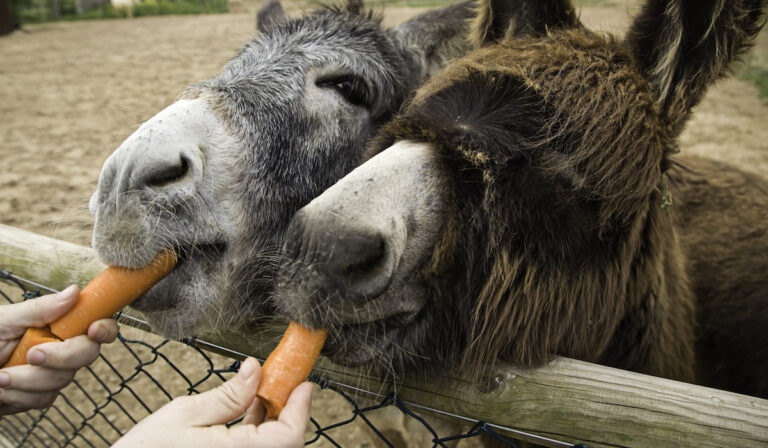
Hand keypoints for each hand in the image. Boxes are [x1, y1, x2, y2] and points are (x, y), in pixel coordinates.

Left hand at [0, 285, 117, 413]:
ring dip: (29, 381)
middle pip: (87, 354)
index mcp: (55, 323)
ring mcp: (50, 372)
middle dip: (62, 357)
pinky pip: (44, 399)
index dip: (104, 327)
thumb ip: (39, 310)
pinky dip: (20, 396)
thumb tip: (75, 292)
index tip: (93, 330)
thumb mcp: (3, 321)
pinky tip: (2, 389)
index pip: (96, 322)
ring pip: (63, 380)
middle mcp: (60, 346)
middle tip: (33, 355)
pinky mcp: (37, 394)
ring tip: (0, 376)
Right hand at [113, 357, 311, 447]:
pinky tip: (248, 413)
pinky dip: (259, 434)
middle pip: (286, 444)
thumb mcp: (184, 414)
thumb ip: (228, 395)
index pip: (289, 437)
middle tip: (283, 381)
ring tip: (262, 392)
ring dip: (275, 422)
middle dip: (289, 411)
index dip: (302, 408)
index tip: (305, 383)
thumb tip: (256, 369)